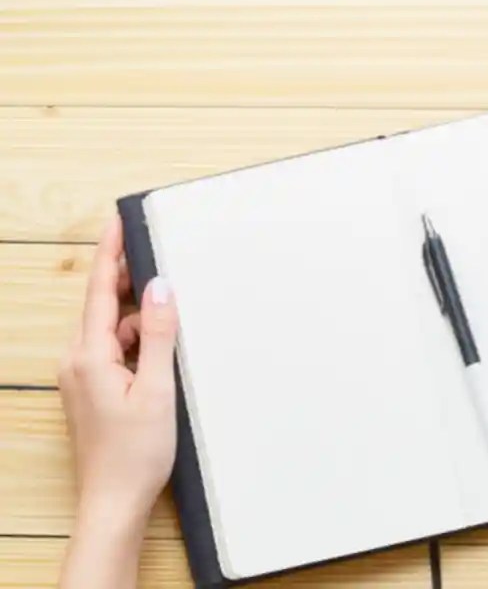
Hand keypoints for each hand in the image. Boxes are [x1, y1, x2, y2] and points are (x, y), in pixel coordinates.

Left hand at [59, 216, 177, 536]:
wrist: (114, 503)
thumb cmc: (135, 453)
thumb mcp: (157, 388)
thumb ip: (159, 334)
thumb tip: (160, 287)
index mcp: (88, 356)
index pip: (97, 290)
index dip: (111, 253)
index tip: (119, 221)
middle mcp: (77, 361)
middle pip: (104, 306)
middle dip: (131, 285)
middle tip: (162, 262)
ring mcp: (82, 377)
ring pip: (113, 330)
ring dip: (141, 323)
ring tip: (173, 333)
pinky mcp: (92, 391)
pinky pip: (115, 352)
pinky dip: (138, 346)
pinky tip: (162, 358)